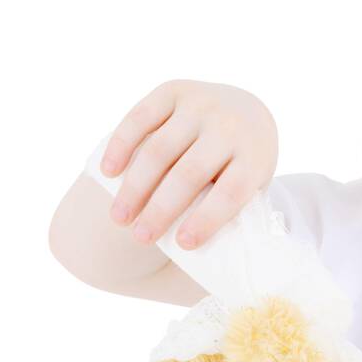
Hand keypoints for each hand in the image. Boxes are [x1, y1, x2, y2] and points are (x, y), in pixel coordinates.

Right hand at [100, 79, 277, 248]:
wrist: (245, 111)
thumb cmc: (243, 166)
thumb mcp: (252, 187)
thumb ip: (237, 213)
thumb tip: (219, 270)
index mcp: (254, 155)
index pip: (231, 191)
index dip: (207, 219)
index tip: (183, 245)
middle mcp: (229, 125)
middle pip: (189, 174)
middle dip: (161, 209)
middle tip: (141, 238)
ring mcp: (200, 104)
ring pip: (159, 149)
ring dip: (135, 186)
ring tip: (119, 218)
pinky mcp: (174, 91)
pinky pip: (140, 118)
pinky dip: (121, 146)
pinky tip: (107, 173)